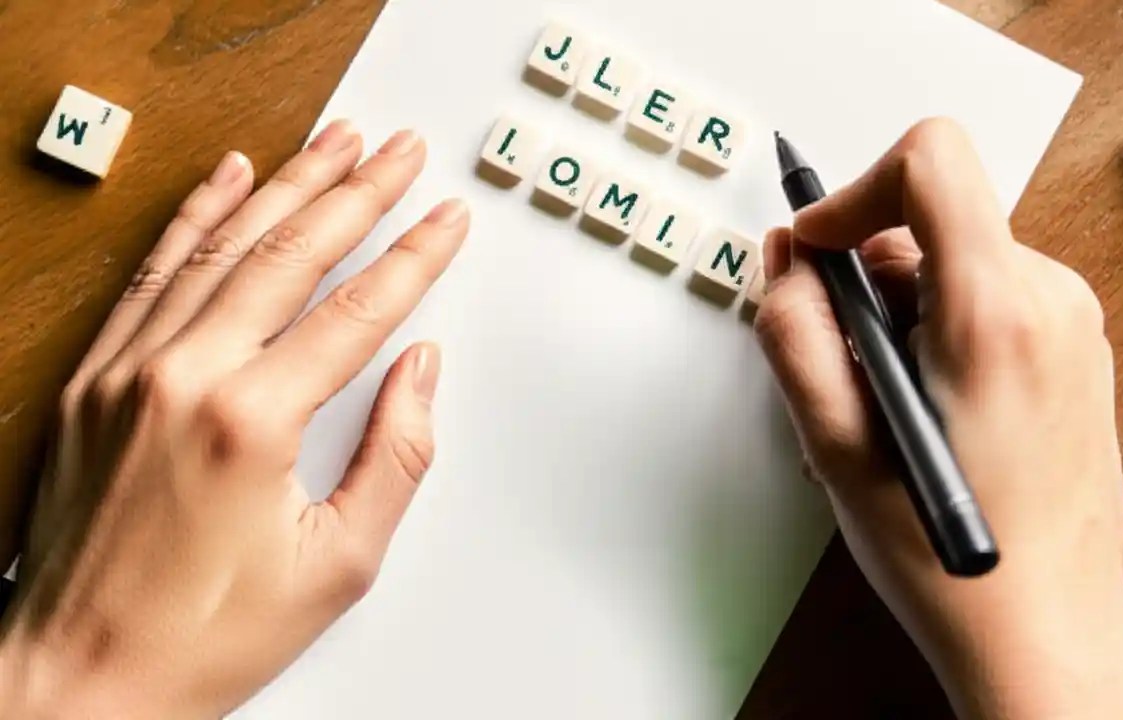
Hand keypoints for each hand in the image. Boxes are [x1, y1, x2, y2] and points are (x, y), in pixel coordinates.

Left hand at [0, 120, 467, 718]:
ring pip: (221, 245)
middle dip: (357, 193)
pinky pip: (152, 273)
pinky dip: (194, 215)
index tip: (445, 220)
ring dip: (285, 185)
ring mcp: (128, 370)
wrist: (78, 680)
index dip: (412, 258)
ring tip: (333, 143)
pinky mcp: (94, 379)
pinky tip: (227, 176)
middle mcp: (183, 378)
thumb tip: (421, 373)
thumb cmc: (200, 637)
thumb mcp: (336, 565)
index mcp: (251, 423)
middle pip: (291, 254)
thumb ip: (395, 457)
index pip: (355, 311)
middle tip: (399, 151)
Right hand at [754, 119, 1122, 718]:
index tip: (817, 250)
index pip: (931, 160)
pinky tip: (923, 411)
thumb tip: (787, 258)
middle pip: (930, 220)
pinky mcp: (1072, 349)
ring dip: (896, 316)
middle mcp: (1051, 301)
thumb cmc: (951, 557)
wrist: (1043, 630)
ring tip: (887, 410)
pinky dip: (933, 332)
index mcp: (997, 311)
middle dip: (866, 281)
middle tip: (846, 374)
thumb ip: (795, 331)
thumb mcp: (836, 443)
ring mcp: (1071, 325)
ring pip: (951, 263)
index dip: (853, 192)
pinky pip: (982, 298)